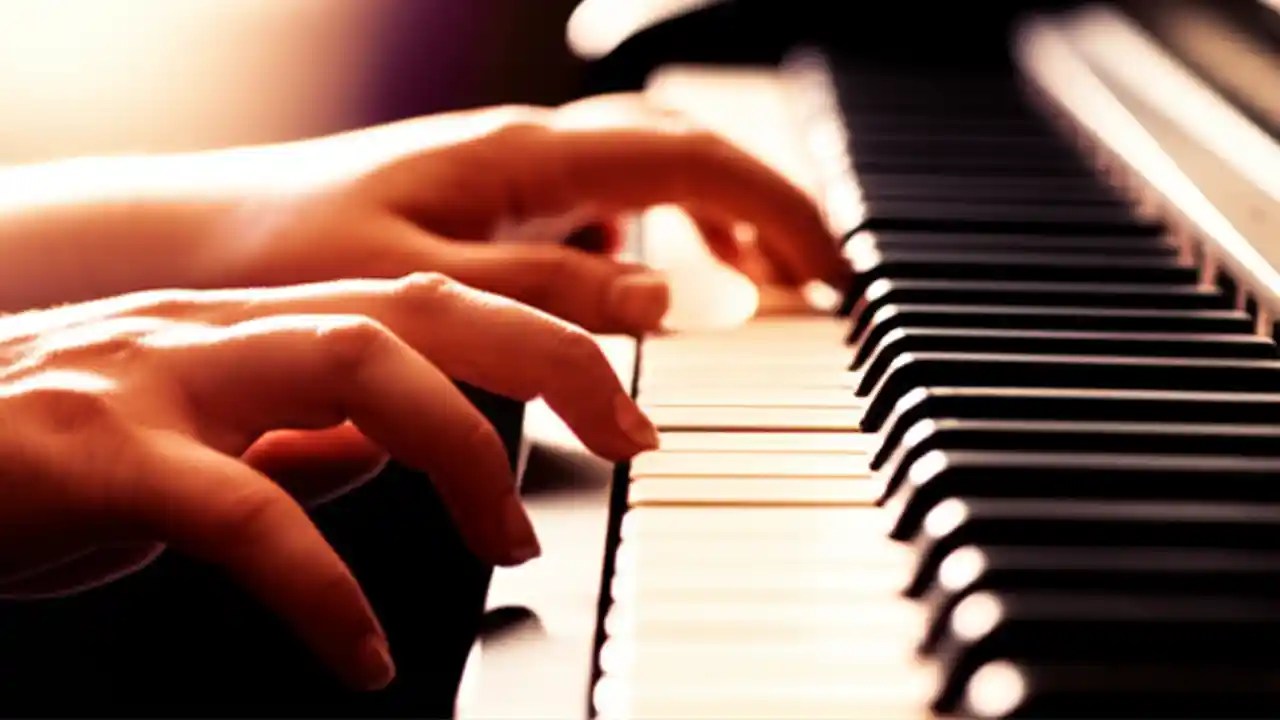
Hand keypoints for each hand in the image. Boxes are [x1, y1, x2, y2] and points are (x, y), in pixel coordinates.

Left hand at [0, 94, 849, 329]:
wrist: (189, 245)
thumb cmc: (284, 257)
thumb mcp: (427, 287)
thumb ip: (553, 293)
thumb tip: (669, 298)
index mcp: (525, 157)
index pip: (693, 156)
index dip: (780, 207)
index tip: (833, 272)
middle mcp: (526, 151)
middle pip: (685, 153)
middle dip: (765, 210)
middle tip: (814, 284)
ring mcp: (507, 173)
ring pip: (646, 176)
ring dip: (714, 222)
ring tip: (757, 285)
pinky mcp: (483, 201)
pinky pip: (596, 205)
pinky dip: (651, 237)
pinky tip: (648, 281)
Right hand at [0, 271, 657, 690]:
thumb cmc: (38, 456)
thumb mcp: (189, 441)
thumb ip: (287, 440)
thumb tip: (381, 455)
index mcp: (254, 330)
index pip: (431, 305)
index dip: (542, 343)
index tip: (617, 408)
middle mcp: (221, 330)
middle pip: (422, 304)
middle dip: (547, 357)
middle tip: (627, 437)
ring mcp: (158, 377)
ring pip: (352, 361)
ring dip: (459, 447)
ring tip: (509, 536)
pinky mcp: (94, 452)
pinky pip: (238, 508)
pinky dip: (320, 583)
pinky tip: (361, 651)